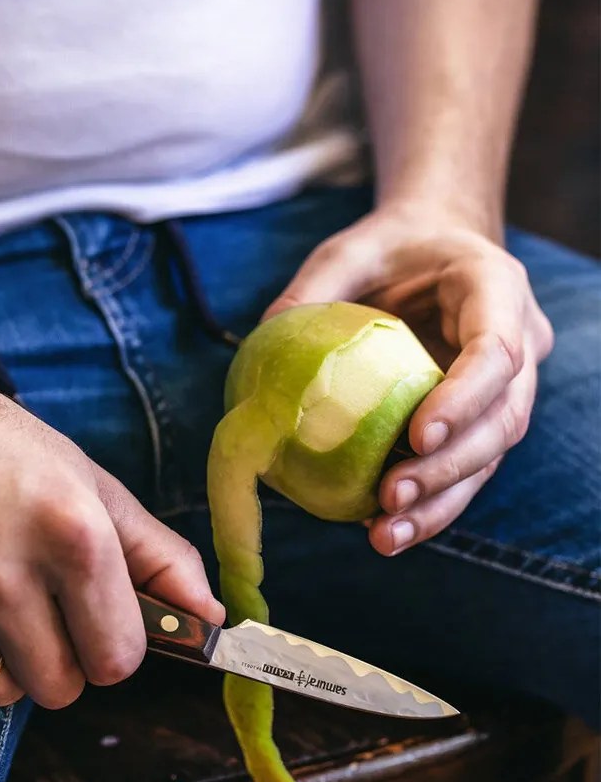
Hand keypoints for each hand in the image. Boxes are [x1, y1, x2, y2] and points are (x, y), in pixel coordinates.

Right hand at [0, 319, 223, 706]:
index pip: (120, 658)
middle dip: (68, 657)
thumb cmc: (3, 449)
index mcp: (75, 537)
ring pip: (6, 693)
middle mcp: (8, 578)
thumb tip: (211, 618)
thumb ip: (158, 555)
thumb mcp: (90, 486)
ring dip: (13, 661)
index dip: (118, 645)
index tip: (107, 622)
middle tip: (49, 606)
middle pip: (65, 688)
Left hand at [264, 200, 553, 555]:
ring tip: (385, 535)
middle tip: (389, 498)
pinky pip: (465, 468)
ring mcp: (506, 387)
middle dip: (447, 469)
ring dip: (439, 502)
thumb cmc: (392, 247)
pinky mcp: (480, 418)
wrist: (434, 249)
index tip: (417, 436)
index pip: (496, 353)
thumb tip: (263, 343)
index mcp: (495, 289)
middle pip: (501, 420)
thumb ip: (314, 290)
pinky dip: (429, 503)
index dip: (462, 400)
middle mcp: (518, 343)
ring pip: (489, 457)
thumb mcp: (348, 250)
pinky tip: (388, 529)